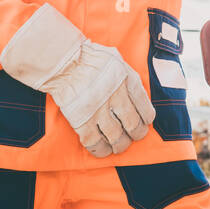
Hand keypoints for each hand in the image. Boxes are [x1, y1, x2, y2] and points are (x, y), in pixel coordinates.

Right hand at [39, 41, 155, 156]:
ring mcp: (99, 110)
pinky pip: (95, 143)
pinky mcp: (82, 121)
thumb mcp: (116, 60)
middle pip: (133, 125)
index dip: (146, 119)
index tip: (144, 122)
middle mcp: (116, 96)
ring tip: (119, 146)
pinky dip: (101, 150)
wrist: (63, 62)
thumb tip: (136, 93)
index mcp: (127, 80)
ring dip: (120, 145)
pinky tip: (103, 150)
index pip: (145, 107)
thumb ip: (127, 76)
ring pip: (117, 137)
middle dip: (136, 134)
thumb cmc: (89, 58)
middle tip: (134, 135)